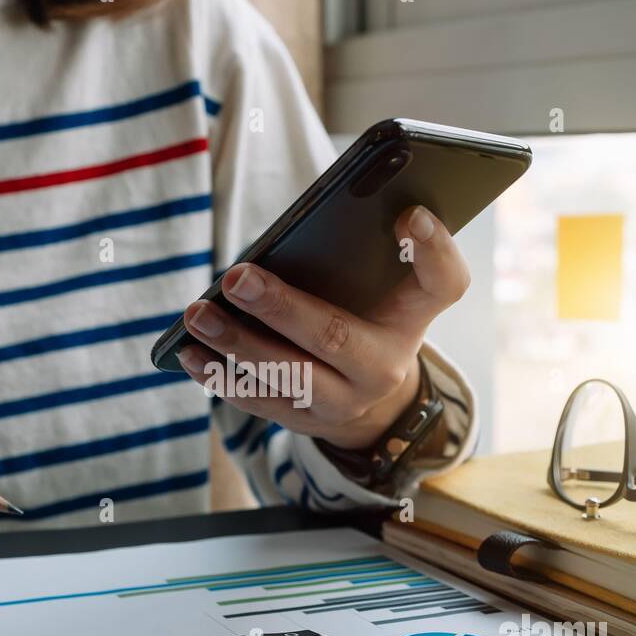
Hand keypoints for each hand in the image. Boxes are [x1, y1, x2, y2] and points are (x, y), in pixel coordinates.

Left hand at [177, 205, 467, 450]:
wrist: (372, 401)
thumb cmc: (372, 317)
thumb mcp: (392, 288)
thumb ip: (379, 251)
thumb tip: (331, 215)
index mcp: (414, 318)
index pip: (443, 282)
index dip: (432, 248)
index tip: (408, 214)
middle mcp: (385, 366)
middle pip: (335, 337)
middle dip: (280, 307)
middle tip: (235, 278)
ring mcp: (344, 402)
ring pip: (288, 376)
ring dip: (236, 344)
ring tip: (196, 314)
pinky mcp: (305, 421)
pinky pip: (261, 401)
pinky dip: (221, 376)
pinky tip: (192, 353)